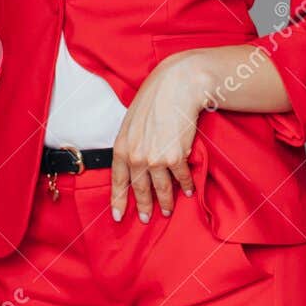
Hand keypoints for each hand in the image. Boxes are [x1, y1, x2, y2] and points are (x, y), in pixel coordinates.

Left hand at [111, 52, 208, 222]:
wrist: (175, 88)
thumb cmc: (153, 100)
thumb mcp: (131, 122)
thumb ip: (130, 144)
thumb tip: (134, 163)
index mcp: (121, 147)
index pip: (118, 181)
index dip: (118, 200)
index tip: (119, 215)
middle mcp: (136, 157)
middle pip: (140, 189)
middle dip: (144, 206)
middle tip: (146, 218)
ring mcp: (156, 159)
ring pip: (161, 189)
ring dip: (166, 202)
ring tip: (168, 210)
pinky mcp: (176, 158)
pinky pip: (181, 178)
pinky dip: (185, 185)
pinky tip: (188, 190)